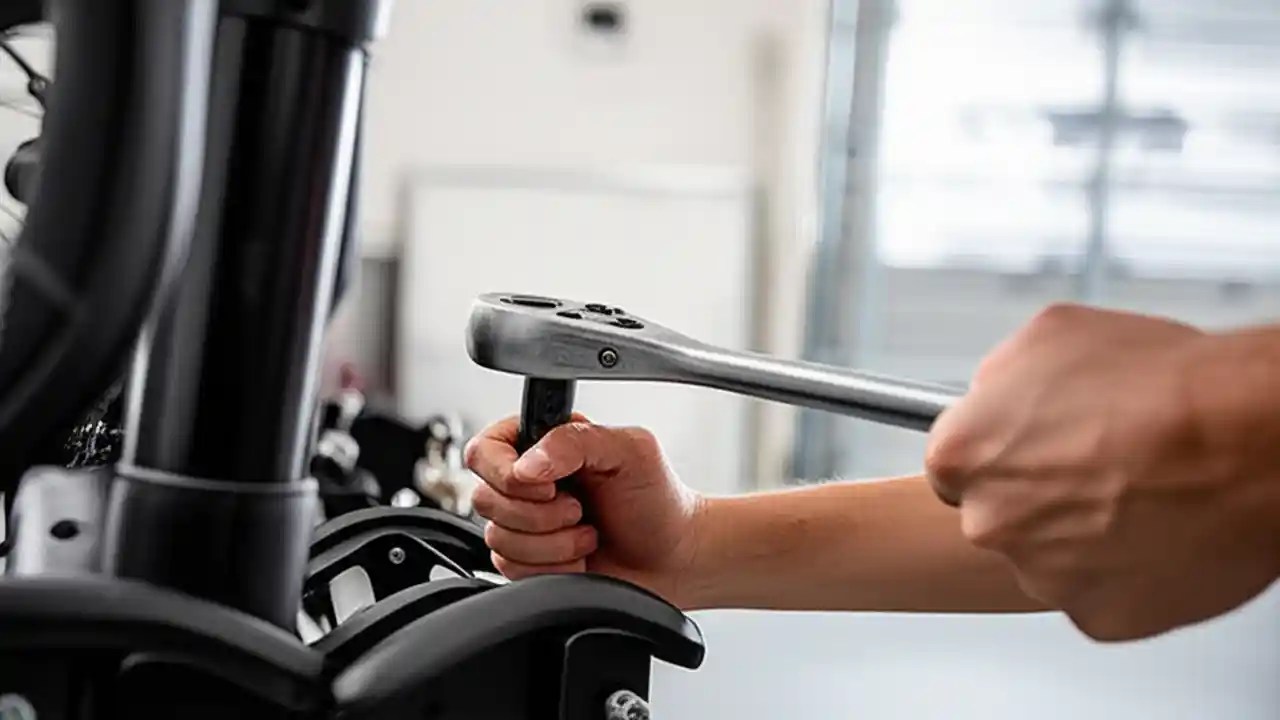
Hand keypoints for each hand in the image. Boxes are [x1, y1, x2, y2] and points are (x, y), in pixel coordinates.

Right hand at [464, 415, 705, 606]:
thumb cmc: (658, 500)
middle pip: (486, 499)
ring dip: (552, 545)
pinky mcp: (527, 561)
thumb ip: (576, 441)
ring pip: (498, 539)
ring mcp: (524, 524)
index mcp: (542, 443)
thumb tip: (526, 465)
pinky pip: (511, 570)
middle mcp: (527, 481)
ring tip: (587, 534)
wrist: (673, 557)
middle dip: (540, 515)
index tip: (552, 486)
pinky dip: (552, 569)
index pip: (484, 450)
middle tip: (580, 510)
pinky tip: (579, 558)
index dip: (509, 474)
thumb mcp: (630, 451)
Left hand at [927, 304, 1279, 640]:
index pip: (953, 465)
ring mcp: (1043, 577)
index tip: (1029, 447)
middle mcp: (989, 523)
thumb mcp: (1050, 336)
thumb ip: (998, 377)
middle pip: (998, 514)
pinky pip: (1099, 593)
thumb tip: (988, 395)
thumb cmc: (1161, 384)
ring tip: (1140, 492)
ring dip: (1083, 533)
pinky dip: (1125, 571)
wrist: (1248, 441)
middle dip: (1038, 494)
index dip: (998, 452)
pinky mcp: (1099, 618)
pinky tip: (1157, 529)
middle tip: (1097, 465)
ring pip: (1050, 557)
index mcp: (962, 455)